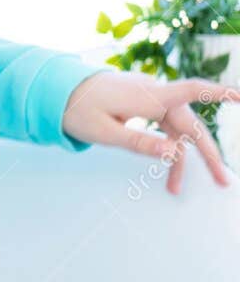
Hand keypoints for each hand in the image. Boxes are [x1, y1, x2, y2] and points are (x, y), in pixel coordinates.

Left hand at [62, 72, 238, 192]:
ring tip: (178, 190)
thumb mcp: (105, 132)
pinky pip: (164, 129)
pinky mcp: (144, 105)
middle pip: (190, 125)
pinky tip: (166, 175)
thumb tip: (175, 153)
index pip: (192, 90)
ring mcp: (151, 99)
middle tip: (224, 181)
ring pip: (177, 132)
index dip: (220, 94)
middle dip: (208, 155)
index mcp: (148, 96)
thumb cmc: (78, 109)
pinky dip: (165, 150)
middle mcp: (155, 94)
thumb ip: (140, 143)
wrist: (57, 91)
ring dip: (181, 160)